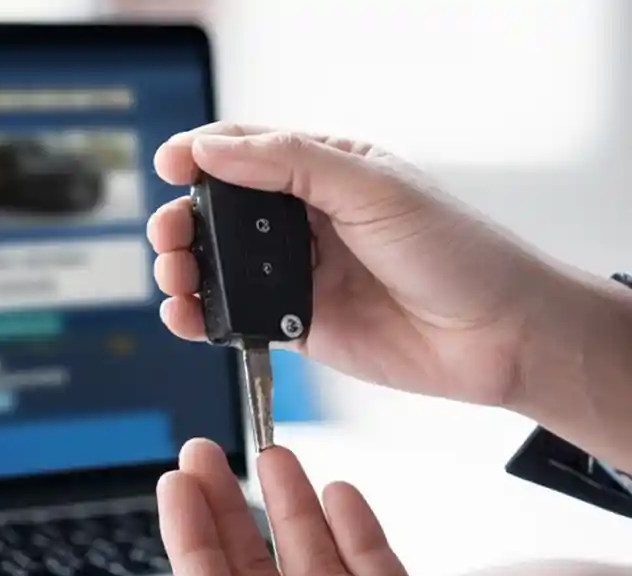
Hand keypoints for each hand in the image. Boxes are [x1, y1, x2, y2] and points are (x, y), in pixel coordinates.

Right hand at [147, 123, 563, 406]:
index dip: (202, 154)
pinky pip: (236, 316)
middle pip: (221, 210)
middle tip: (169, 233)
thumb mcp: (372, 187)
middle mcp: (307, 219)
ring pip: (221, 265)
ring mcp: (299, 272)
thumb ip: (290, 165)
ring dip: (186, 268)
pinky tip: (188, 316)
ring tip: (175, 276)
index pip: (248, 150)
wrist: (497, 335)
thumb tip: (213, 148)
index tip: (170, 165)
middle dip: (184, 219)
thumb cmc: (456, 251)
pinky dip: (203, 317)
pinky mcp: (298, 324)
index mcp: (327, 170)